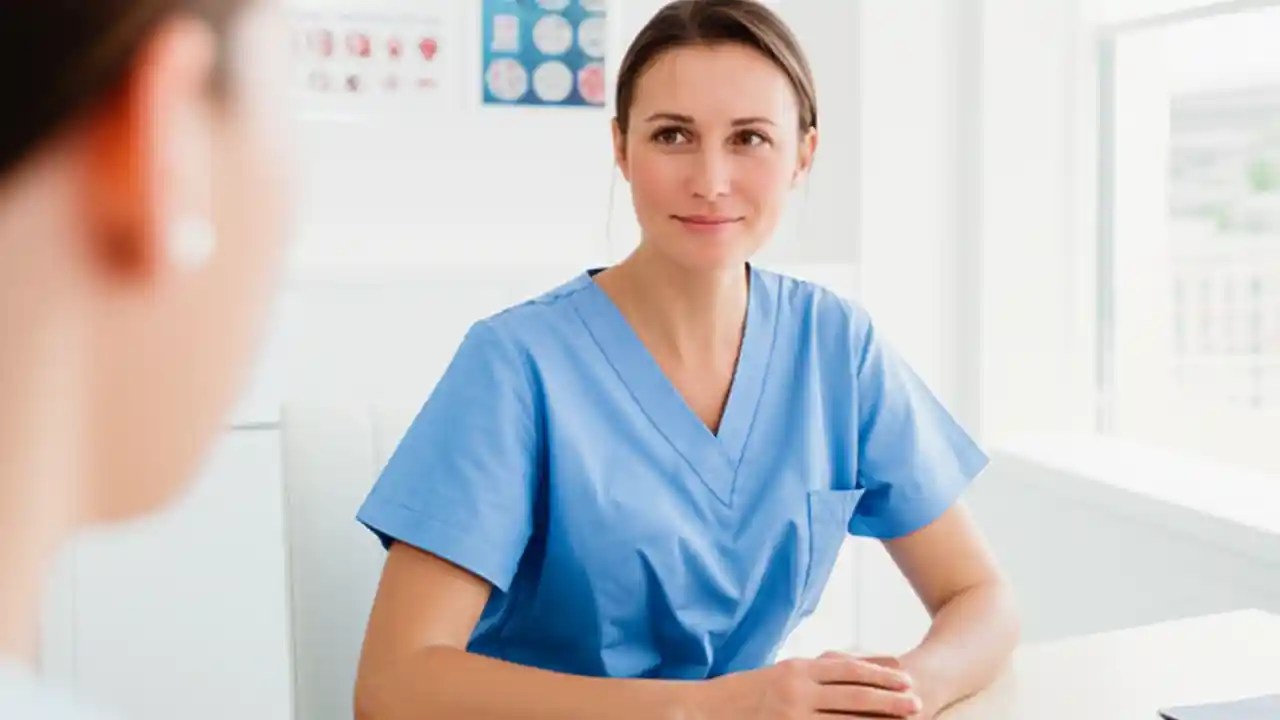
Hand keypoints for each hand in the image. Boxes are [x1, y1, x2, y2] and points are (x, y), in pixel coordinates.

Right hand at [693, 652, 923, 718]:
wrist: (703, 710)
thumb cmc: (745, 692)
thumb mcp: (780, 673)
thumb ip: (813, 671)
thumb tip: (846, 665)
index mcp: (797, 670)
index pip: (848, 669)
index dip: (880, 674)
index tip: (906, 679)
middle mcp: (797, 690)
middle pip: (853, 694)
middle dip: (888, 699)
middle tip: (918, 703)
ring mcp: (792, 716)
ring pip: (845, 719)